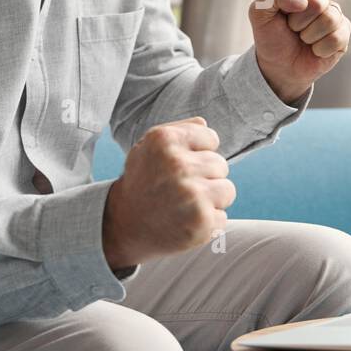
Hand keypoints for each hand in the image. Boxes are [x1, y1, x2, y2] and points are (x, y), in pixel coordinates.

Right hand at [102, 117, 234, 271]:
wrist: (123, 226)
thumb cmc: (142, 182)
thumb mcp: (148, 147)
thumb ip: (178, 130)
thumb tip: (205, 124)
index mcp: (165, 140)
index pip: (211, 138)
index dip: (198, 153)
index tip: (179, 166)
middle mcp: (178, 165)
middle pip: (220, 165)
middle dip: (204, 177)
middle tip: (178, 189)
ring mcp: (191, 194)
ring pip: (227, 190)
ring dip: (211, 200)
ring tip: (184, 206)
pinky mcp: (202, 221)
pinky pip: (223, 216)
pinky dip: (207, 223)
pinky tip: (184, 223)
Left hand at [249, 0, 350, 103]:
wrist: (278, 68)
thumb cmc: (271, 38)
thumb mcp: (259, 13)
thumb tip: (303, 1)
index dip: (286, 5)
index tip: (281, 16)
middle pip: (317, 3)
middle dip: (299, 22)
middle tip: (293, 30)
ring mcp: (334, 16)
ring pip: (330, 19)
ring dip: (310, 36)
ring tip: (304, 40)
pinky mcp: (343, 34)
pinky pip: (337, 38)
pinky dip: (320, 49)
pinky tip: (315, 50)